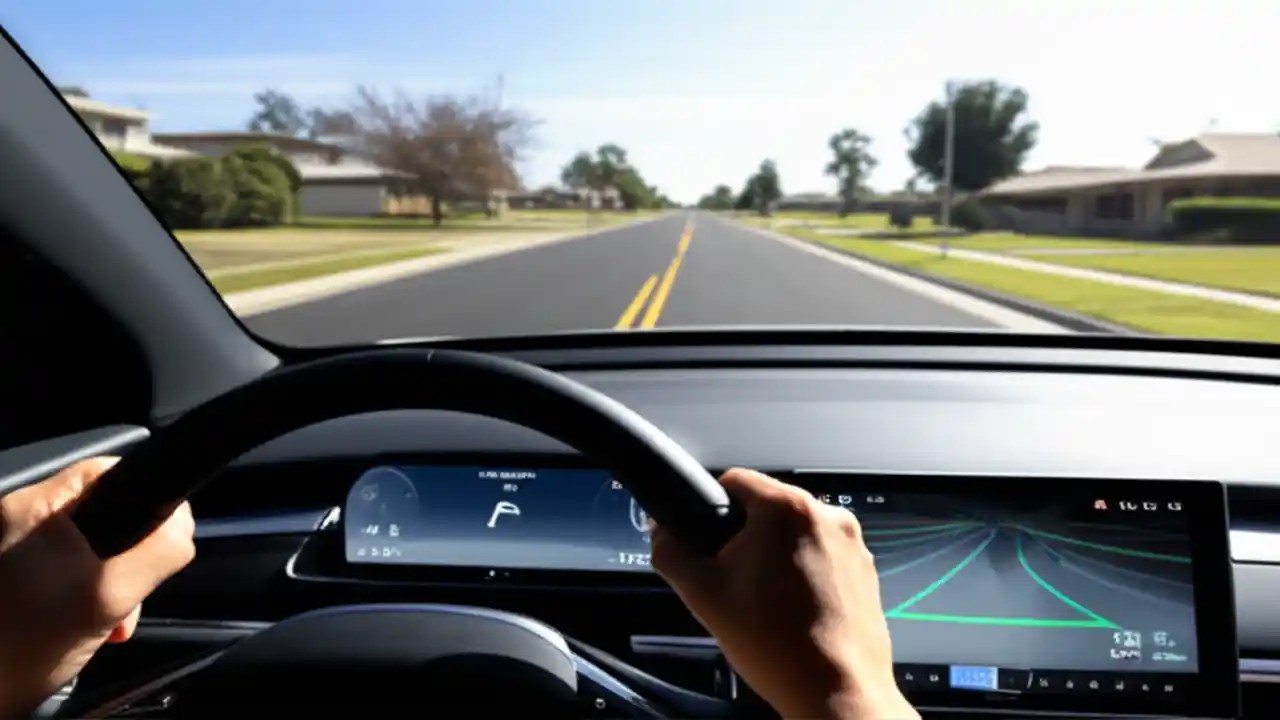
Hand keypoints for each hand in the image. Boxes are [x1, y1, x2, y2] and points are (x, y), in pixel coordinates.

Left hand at [0, 457, 194, 718]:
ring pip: (95, 548)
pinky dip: (91, 597)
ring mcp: (17, 550)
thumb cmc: (21, 650)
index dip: (148, 501)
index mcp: (34, 507)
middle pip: (108, 513)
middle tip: (128, 595)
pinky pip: (74, 572)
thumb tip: (185, 526)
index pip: (112, 472)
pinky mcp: (20, 578)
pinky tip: (90, 624)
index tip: (161, 541)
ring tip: (107, 619)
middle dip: (131, 557)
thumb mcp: (108, 595)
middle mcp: (21, 520)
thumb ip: (157, 550)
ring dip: (114, 584)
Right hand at [651, 468, 916, 719]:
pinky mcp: (865, 570)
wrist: (833, 691)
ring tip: (765, 602)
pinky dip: (803, 575)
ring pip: (794, 534)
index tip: (706, 539)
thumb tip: (662, 533)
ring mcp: (853, 544)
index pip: (735, 480)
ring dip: (775, 557)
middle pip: (767, 508)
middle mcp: (828, 516)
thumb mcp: (701, 594)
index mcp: (788, 508)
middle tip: (733, 581)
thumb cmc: (777, 644)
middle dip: (744, 538)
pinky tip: (792, 610)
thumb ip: (670, 551)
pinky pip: (822, 557)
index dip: (711, 509)